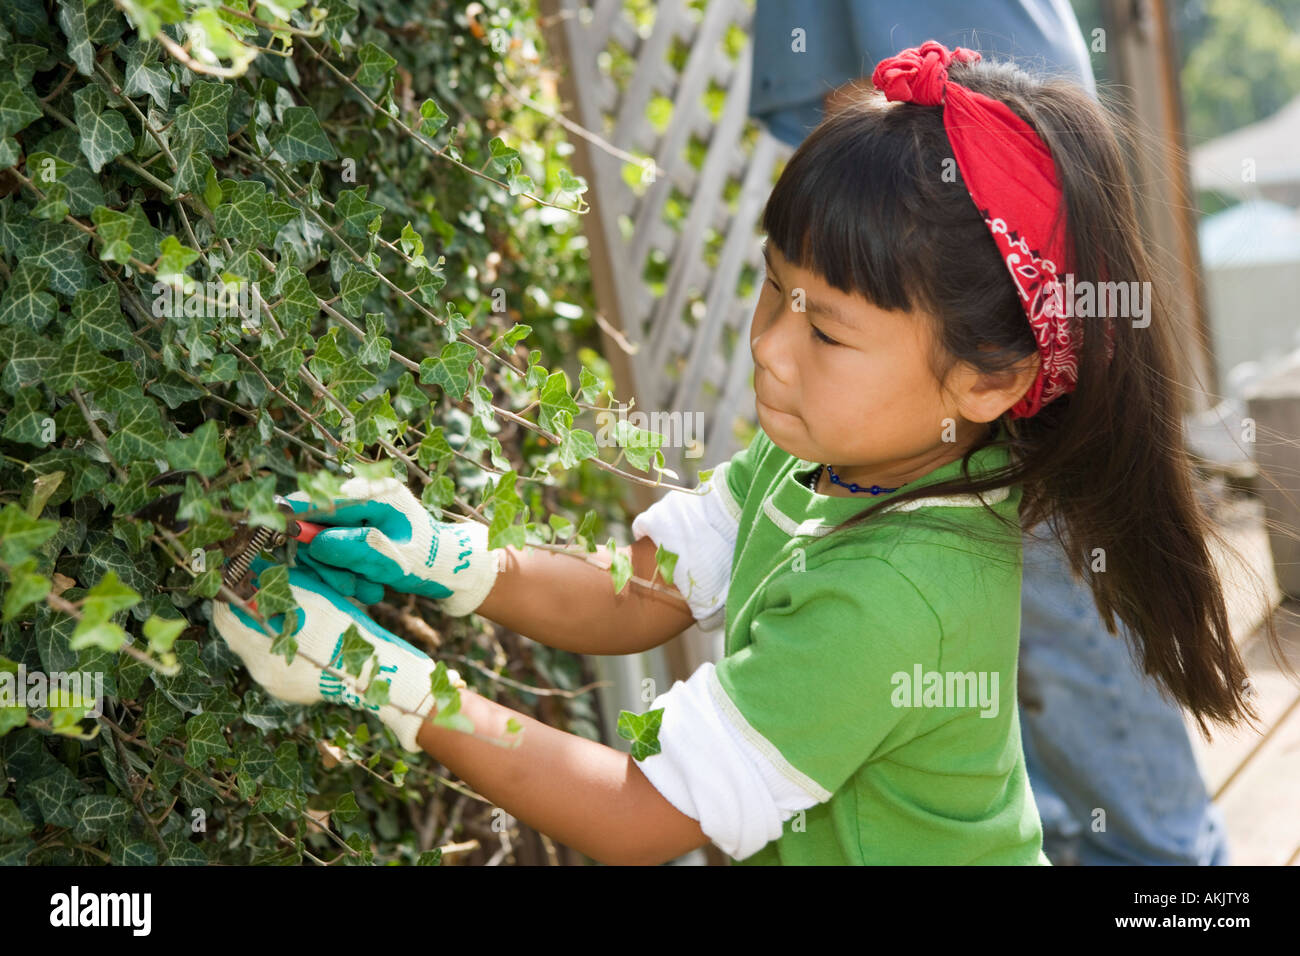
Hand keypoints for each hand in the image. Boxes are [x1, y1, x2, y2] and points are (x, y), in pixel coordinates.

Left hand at [210, 559, 465, 751]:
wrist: (377, 672)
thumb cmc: (349, 631)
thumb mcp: (315, 600)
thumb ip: (282, 586)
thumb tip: (254, 567)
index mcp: (266, 647)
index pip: (226, 616)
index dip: (226, 593)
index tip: (232, 576)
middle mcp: (262, 670)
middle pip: (233, 633)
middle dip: (238, 609)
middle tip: (247, 588)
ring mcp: (272, 683)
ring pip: (249, 648)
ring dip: (254, 626)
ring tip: (270, 608)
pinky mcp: (284, 690)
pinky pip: (267, 662)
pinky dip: (271, 644)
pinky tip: (290, 632)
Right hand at [285, 476, 500, 616]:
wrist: (445, 569)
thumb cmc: (425, 560)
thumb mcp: (391, 559)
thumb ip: (353, 548)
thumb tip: (311, 542)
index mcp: (374, 494)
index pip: (318, 499)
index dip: (293, 520)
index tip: (280, 541)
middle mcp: (360, 498)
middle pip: (313, 525)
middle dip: (325, 561)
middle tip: (349, 587)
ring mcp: (355, 514)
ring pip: (320, 544)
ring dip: (339, 573)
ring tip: (369, 590)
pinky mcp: (352, 530)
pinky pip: (332, 552)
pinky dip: (345, 573)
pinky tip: (369, 586)